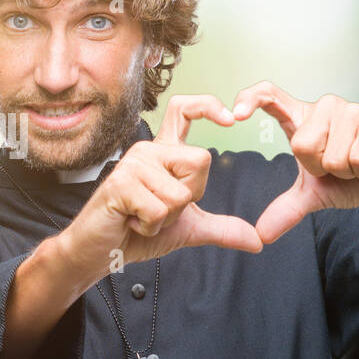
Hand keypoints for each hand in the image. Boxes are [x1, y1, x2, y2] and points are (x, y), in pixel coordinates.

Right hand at [55, 94, 262, 286]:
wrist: (101, 252)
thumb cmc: (136, 233)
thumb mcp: (188, 229)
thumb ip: (222, 229)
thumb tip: (257, 240)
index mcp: (164, 153)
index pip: (184, 111)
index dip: (208, 106)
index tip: (230, 118)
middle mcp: (149, 151)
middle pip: (201, 161)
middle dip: (190, 197)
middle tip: (160, 209)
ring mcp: (133, 165)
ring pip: (181, 194)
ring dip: (167, 218)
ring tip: (141, 216)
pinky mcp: (121, 184)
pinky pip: (160, 210)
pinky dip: (151, 227)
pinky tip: (131, 222)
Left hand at [229, 81, 358, 242]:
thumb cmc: (352, 177)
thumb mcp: (315, 195)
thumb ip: (287, 209)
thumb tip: (260, 236)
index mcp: (303, 119)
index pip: (270, 96)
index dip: (250, 99)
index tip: (234, 115)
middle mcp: (325, 107)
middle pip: (303, 145)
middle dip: (323, 170)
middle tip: (339, 167)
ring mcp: (352, 110)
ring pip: (334, 156)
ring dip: (348, 172)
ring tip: (358, 164)